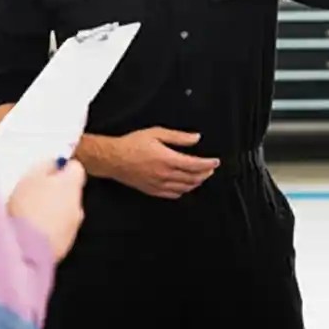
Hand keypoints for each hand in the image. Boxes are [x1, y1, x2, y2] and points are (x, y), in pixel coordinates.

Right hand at [7, 158, 86, 260]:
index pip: (76, 168)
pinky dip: (48, 229)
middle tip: (32, 194)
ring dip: (52, 211)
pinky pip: (58, 231)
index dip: (61, 168)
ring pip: (64, 212)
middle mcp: (78, 205)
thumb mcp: (30, 178)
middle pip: (70, 192)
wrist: (25, 250)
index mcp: (71, 185)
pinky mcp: (65, 246)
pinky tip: (30, 231)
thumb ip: (45, 166)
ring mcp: (73, 227)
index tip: (47, 171)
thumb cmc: (26, 209)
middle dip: (55, 191)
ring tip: (28, 215)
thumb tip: (55, 163)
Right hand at [96, 127, 219, 199]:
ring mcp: (159, 184)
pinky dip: (183, 191)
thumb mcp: (156, 133)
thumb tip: (195, 138)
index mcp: (167, 159)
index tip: (215, 162)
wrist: (113, 158)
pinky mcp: (152, 190)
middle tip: (211, 169)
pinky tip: (185, 187)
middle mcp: (165, 174)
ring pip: (184, 188)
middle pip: (192, 178)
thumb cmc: (132, 145)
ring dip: (196, 183)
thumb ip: (178, 137)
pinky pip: (173, 194)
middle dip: (205, 174)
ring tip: (201, 177)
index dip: (208, 164)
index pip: (195, 164)